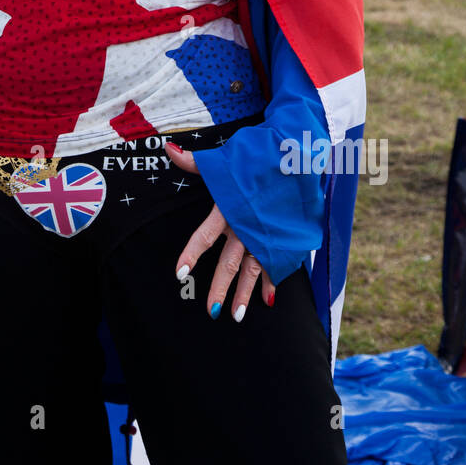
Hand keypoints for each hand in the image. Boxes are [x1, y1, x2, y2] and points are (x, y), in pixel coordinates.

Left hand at [164, 141, 275, 321]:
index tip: (180, 274)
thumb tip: (168, 149)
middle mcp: (246, 226)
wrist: (297, 153)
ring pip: (253, 270)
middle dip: (220, 289)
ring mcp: (267, 234)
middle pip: (228, 263)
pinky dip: (273, 282)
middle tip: (211, 311)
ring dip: (244, 293)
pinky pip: (278, 264)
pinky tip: (269, 299)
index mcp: (228, 209)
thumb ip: (195, 162)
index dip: (191, 255)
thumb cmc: (257, 154)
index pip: (204, 237)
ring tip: (236, 316)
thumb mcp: (225, 158)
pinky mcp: (285, 236)